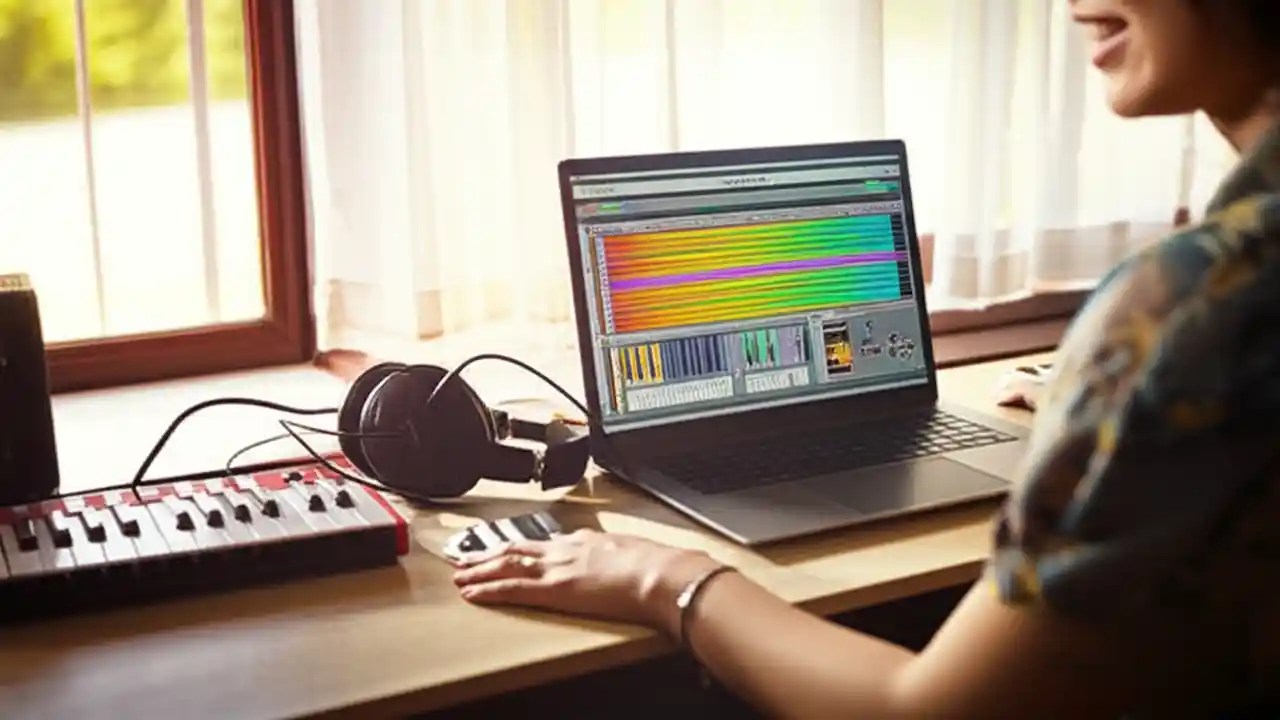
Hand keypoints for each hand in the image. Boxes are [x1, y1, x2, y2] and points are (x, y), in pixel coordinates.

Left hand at [451, 528, 721, 634]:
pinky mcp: (553, 590)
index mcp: (586, 541)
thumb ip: (621, 554)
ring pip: (508, 565)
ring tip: (460, 573)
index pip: (546, 543)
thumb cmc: (656, 565)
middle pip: (518, 548)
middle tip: (467, 556)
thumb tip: (626, 557)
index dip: (523, 546)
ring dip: (481, 569)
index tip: (509, 548)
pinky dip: (489, 590)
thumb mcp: (635, 551)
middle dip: (490, 553)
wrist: (659, 572)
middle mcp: (566, 550)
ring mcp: (557, 568)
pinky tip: (472, 592)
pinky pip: (512, 589)